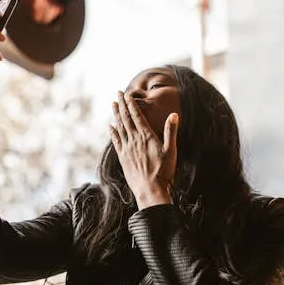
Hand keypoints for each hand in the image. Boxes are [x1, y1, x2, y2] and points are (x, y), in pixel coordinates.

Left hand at [109, 92, 178, 208]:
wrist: (151, 191)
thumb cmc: (164, 172)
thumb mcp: (171, 150)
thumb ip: (171, 131)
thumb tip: (174, 114)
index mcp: (146, 136)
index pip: (137, 116)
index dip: (131, 104)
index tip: (127, 94)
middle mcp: (134, 140)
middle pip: (126, 119)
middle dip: (122, 105)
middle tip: (118, 93)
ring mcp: (127, 149)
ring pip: (120, 127)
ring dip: (116, 115)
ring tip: (113, 104)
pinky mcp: (123, 158)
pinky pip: (116, 141)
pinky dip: (112, 132)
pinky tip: (110, 126)